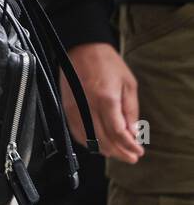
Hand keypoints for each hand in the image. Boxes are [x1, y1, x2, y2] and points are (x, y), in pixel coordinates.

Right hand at [60, 42, 142, 163]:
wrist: (82, 47)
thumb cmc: (106, 62)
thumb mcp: (128, 84)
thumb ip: (130, 110)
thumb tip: (132, 133)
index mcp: (106, 98)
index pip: (118, 132)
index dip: (129, 146)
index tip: (138, 151)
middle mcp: (88, 106)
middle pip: (103, 139)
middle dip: (119, 152)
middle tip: (131, 157)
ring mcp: (75, 108)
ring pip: (88, 139)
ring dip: (104, 150)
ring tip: (117, 153)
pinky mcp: (67, 107)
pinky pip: (76, 131)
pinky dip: (87, 142)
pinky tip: (97, 145)